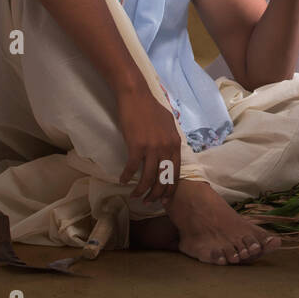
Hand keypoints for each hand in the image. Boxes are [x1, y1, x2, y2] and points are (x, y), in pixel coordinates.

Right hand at [115, 85, 182, 203]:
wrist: (136, 96)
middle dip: (157, 194)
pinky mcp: (137, 146)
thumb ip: (170, 138)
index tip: (165, 198)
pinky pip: (132, 168)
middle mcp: (166, 147)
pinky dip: (126, 176)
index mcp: (175, 143)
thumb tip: (171, 148)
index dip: (170, 187)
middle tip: (150, 202)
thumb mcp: (168, 123)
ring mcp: (152, 147)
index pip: (176, 172)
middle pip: (163, 178)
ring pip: (148, 177)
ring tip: (135, 196)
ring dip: (141, 190)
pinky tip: (122, 180)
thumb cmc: (150, 108)